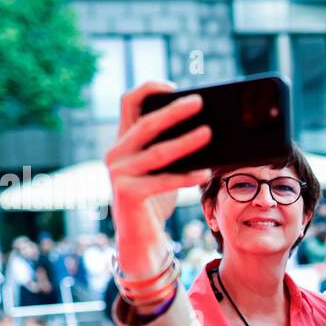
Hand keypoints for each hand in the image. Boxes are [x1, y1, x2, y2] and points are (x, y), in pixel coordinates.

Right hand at [105, 82, 212, 278]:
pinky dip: (185, 176)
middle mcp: (116, 154)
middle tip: (199, 102)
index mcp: (123, 143)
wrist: (140, 239)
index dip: (149, 90)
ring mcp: (119, 174)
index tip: (173, 86)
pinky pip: (162, 181)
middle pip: (146, 124)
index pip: (128, 104)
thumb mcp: (163, 169)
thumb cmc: (155, 201)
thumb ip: (172, 149)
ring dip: (186, 141)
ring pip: (158, 152)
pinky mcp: (127, 194)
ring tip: (209, 133)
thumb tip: (208, 129)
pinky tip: (206, 172)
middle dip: (174, 111)